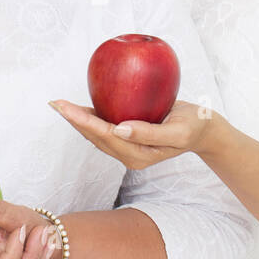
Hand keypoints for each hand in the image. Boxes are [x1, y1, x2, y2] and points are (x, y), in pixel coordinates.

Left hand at [48, 98, 219, 169]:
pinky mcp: (127, 136)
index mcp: (138, 156)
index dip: (84, 122)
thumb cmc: (193, 127)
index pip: (105, 136)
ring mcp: (126, 146)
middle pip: (94, 136)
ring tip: (59, 104)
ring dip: (77, 119)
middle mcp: (128, 154)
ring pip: (95, 133)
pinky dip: (90, 116)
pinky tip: (80, 106)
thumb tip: (119, 128)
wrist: (203, 129)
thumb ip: (149, 133)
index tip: (67, 108)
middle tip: (55, 103)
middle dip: (74, 120)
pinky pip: (104, 127)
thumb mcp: (178, 132)